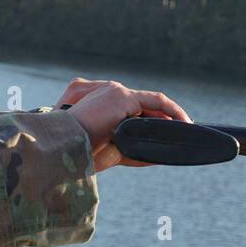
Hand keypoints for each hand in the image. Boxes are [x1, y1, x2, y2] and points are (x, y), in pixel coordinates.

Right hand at [58, 77, 191, 171]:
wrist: (61, 149)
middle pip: (139, 104)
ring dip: (168, 115)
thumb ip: (128, 148)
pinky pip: (155, 101)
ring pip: (148, 102)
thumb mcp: (106, 150)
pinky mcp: (121, 96)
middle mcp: (100, 91)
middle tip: (176, 132)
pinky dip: (172, 111)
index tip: (160, 133)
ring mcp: (111, 91)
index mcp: (89, 101)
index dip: (145, 119)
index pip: (125, 108)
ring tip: (184, 128)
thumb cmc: (76, 152)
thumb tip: (155, 155)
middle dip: (159, 119)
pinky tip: (183, 123)